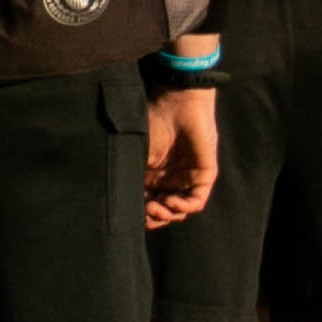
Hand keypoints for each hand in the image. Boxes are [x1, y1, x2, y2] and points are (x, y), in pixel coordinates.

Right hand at [144, 81, 219, 228]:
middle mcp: (169, 180)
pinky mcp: (203, 176)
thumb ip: (131, 176)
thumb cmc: (152, 121)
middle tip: (145, 213)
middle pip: (163, 211)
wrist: (176, 103)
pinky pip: (196, 201)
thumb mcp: (136, 152)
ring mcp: (186, 179)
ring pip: (179, 210)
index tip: (131, 214)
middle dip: (153, 217)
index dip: (140, 213)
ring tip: (155, 207)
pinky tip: (171, 201)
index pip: (147, 203)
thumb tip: (118, 200)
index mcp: (151, 175)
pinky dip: (184, 207)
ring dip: (167, 214)